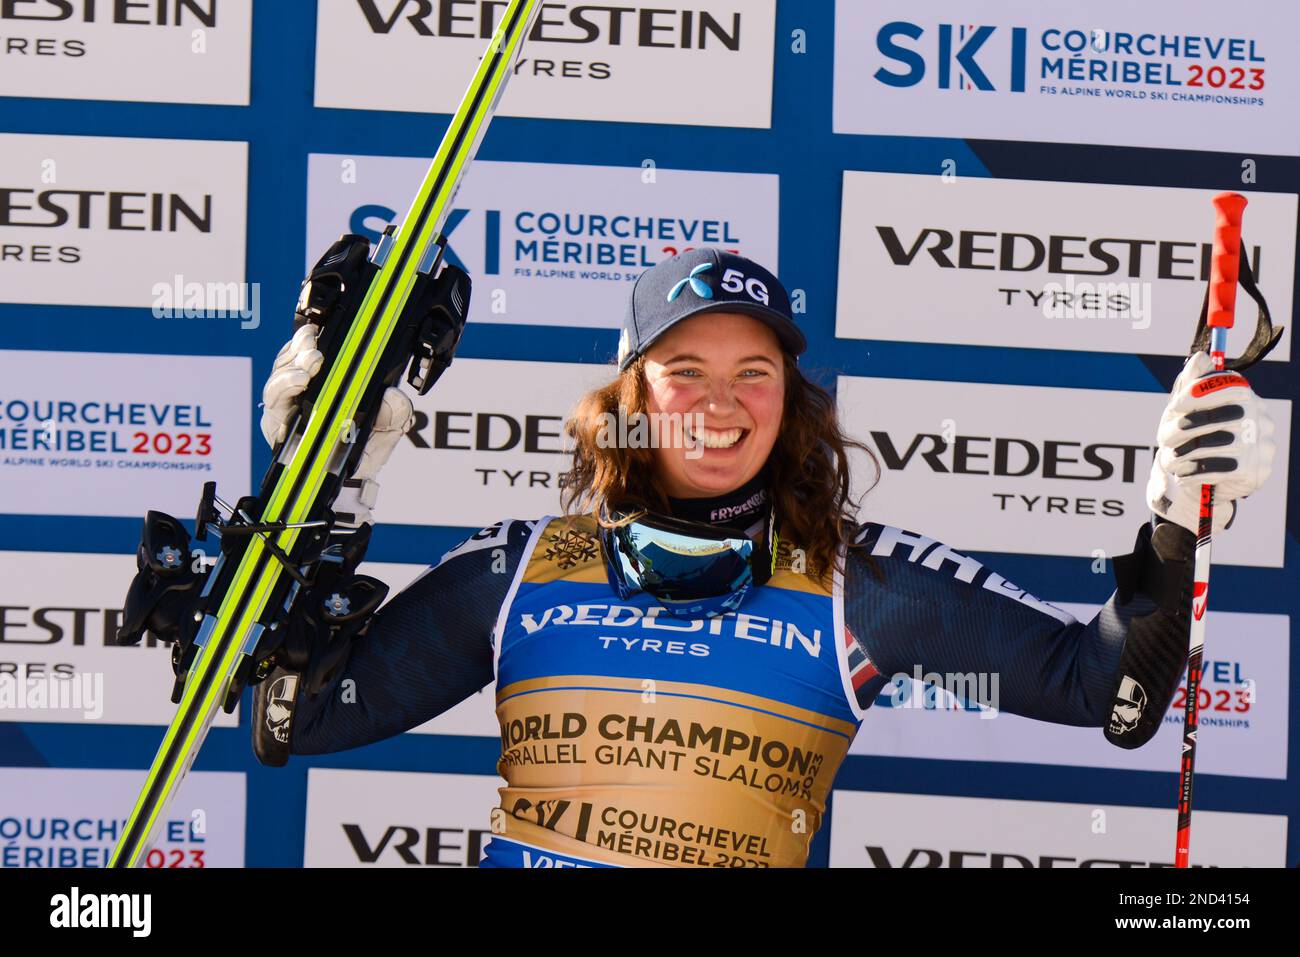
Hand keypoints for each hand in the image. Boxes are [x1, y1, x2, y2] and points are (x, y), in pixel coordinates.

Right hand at [259, 323, 413, 525]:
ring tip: (308, 368)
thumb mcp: (391, 423)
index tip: (317, 331)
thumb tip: (392, 394)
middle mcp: (304, 391)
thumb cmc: (366, 446)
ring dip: (291, 369)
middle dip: (299, 350)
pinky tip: (298, 384)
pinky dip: (283, 389)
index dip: (309, 339)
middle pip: (289, 360)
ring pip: (278, 378)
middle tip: (314, 351)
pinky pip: (273, 404)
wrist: (354, 480)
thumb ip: (397, 408)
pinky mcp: (277, 426)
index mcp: (328, 381)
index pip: (310, 351)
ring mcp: (288, 407)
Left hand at [1146, 351, 1275, 533]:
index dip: (1198, 394)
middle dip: (1182, 429)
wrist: (1197, 486)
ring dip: (1183, 455)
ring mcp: (1261, 446)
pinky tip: (1183, 476)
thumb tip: (1201, 357)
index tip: (1174, 407)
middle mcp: (1261, 419)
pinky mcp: (1254, 472)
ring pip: (1212, 444)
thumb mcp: (1183, 409)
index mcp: (1245, 398)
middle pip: (1217, 417)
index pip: (1228, 385)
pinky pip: (1216, 469)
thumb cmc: (1189, 440)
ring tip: (1171, 461)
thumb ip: (1191, 383)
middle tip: (1164, 442)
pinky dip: (1192, 473)